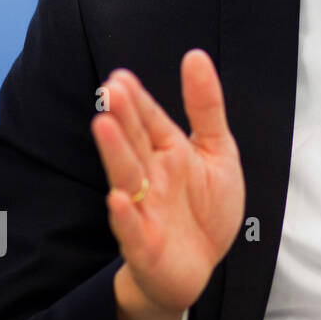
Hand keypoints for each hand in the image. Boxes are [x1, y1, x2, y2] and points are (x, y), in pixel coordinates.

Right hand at [91, 50, 245, 319]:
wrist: (200, 264)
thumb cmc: (205, 205)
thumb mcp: (216, 150)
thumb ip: (206, 106)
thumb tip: (195, 55)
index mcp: (168, 152)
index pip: (150, 121)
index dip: (139, 101)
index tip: (121, 77)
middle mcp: (151, 176)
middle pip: (134, 143)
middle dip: (123, 118)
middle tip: (111, 90)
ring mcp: (144, 209)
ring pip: (127, 178)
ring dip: (115, 153)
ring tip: (104, 126)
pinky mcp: (144, 244)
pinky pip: (132, 229)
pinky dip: (123, 215)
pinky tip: (117, 198)